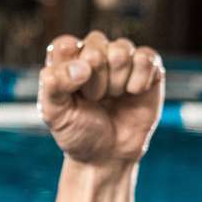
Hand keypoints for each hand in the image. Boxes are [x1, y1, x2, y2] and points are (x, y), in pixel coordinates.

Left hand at [39, 31, 165, 165]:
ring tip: (113, 97)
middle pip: (96, 46)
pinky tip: (134, 93)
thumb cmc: (78, 131)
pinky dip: (140, 80)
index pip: (65, 46)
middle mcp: (94, 52)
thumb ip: (53, 85)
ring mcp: (121, 57)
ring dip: (117, 82)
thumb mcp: (54, 114)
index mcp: (66, 59)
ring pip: (122, 50)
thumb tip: (83, 67)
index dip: (70, 71)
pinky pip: (147, 58)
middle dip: (95, 81)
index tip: (73, 94)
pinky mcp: (147, 67)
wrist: (108, 156)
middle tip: (94, 100)